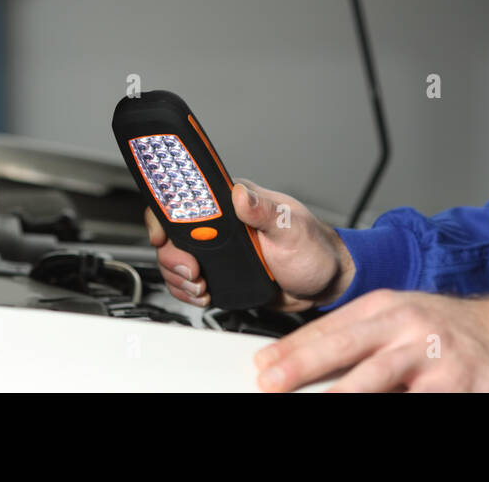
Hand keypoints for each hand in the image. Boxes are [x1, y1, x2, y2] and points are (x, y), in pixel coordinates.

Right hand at [143, 178, 354, 311]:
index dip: (166, 214)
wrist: (323, 284)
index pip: (186, 197)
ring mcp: (218, 250)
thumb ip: (264, 212)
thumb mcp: (291, 229)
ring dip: (180, 277)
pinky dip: (188, 290)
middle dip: (174, 256)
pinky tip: (203, 293)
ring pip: (177, 259)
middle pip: (174, 233)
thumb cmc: (314, 249)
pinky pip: (188, 280)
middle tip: (193, 271)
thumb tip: (240, 194)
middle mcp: (222, 224)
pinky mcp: (219, 272)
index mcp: (234, 202)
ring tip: (201, 285)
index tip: (165, 235)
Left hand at [252, 289, 488, 391]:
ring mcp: (431, 356)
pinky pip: (417, 403)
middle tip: (272, 382)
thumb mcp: (400, 317)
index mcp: (387, 307)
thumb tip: (305, 361)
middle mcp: (406, 326)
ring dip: (342, 395)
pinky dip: (396, 408)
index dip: (293, 348)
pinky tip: (375, 414)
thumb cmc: (447, 329)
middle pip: (346, 347)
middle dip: (303, 366)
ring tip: (317, 403)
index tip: (264, 366)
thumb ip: (359, 336)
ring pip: (377, 378)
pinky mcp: (455, 385)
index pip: (330, 328)